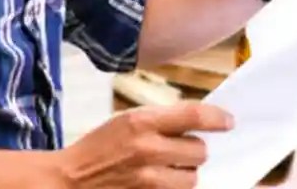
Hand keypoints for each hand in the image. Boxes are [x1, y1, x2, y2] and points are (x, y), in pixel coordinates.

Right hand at [51, 102, 232, 187]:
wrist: (68, 182)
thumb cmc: (100, 148)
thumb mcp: (128, 121)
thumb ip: (164, 120)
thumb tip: (205, 121)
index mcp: (142, 121)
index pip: (196, 115)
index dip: (218, 118)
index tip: (229, 122)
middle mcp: (147, 150)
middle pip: (199, 151)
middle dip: (193, 152)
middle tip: (178, 152)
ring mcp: (147, 181)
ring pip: (192, 178)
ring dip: (185, 175)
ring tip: (165, 171)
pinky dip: (174, 188)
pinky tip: (162, 182)